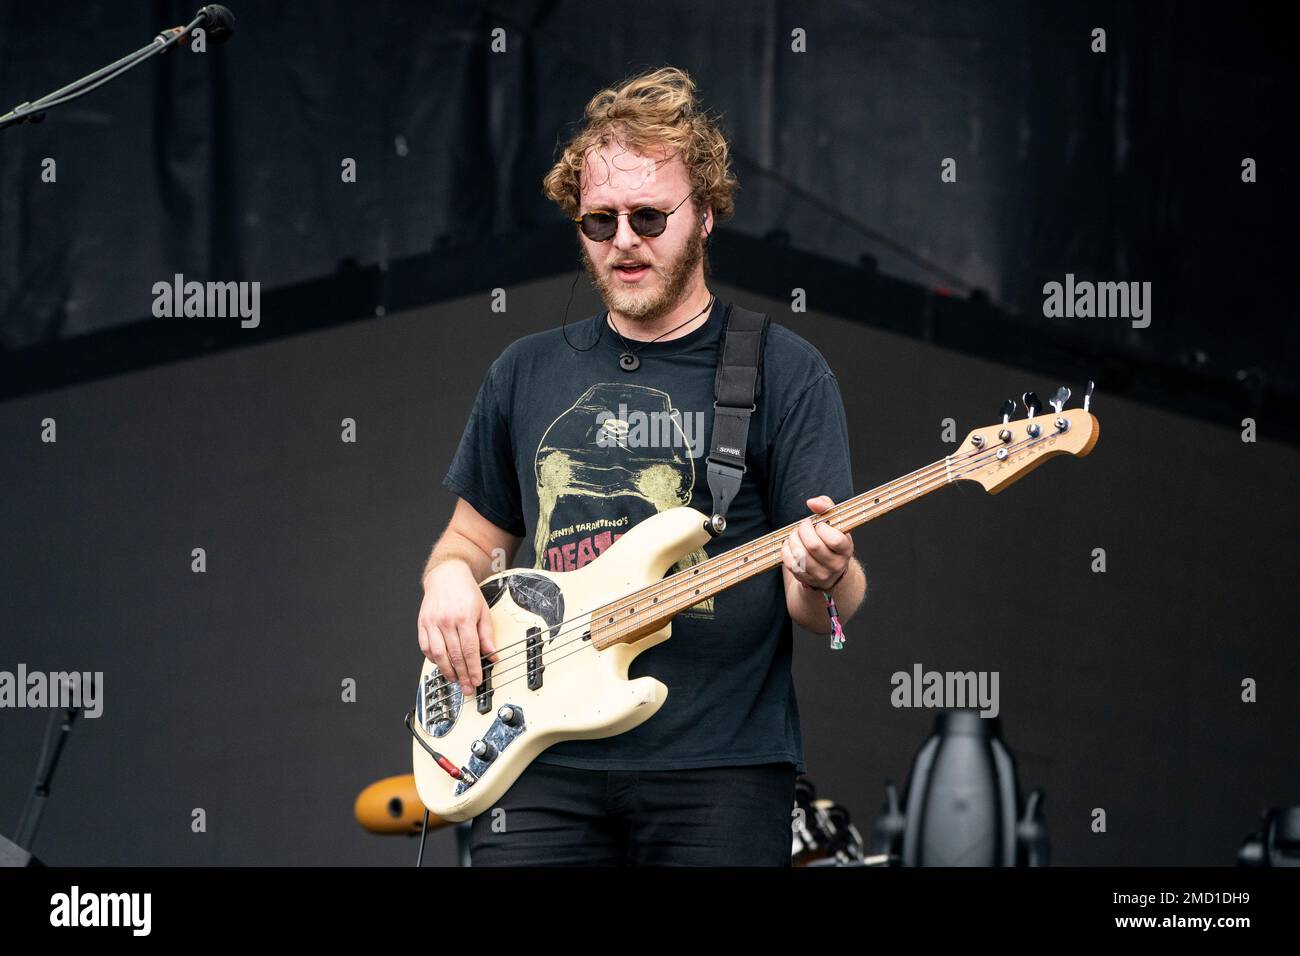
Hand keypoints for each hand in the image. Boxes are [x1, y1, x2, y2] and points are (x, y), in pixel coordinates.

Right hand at [417, 561, 497, 695]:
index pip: (470, 650)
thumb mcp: (483, 610)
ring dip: (447, 671)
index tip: (477, 681)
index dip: (473, 669)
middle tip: (467, 688)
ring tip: (455, 680)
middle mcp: (446, 621)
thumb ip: (487, 634)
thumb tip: (492, 654)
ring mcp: (432, 623)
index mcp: (464, 617)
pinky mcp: (422, 624)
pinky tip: (441, 665)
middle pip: (454, 655)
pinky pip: (425, 648)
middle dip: (462, 675)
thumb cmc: (466, 592)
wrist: (446, 575)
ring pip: (438, 654)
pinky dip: (433, 659)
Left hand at [781, 495, 852, 590]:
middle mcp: (835, 565)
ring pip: (801, 555)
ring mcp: (820, 574)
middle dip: (803, 530)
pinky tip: (790, 544)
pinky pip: (791, 563)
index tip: (819, 524)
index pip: (834, 540)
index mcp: (846, 549)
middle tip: (803, 525)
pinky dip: (786, 550)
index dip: (822, 528)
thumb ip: (826, 506)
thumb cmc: (831, 539)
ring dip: (793, 539)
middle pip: (814, 546)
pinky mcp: (805, 578)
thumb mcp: (835, 522)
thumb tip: (811, 502)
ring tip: (796, 534)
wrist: (830, 568)